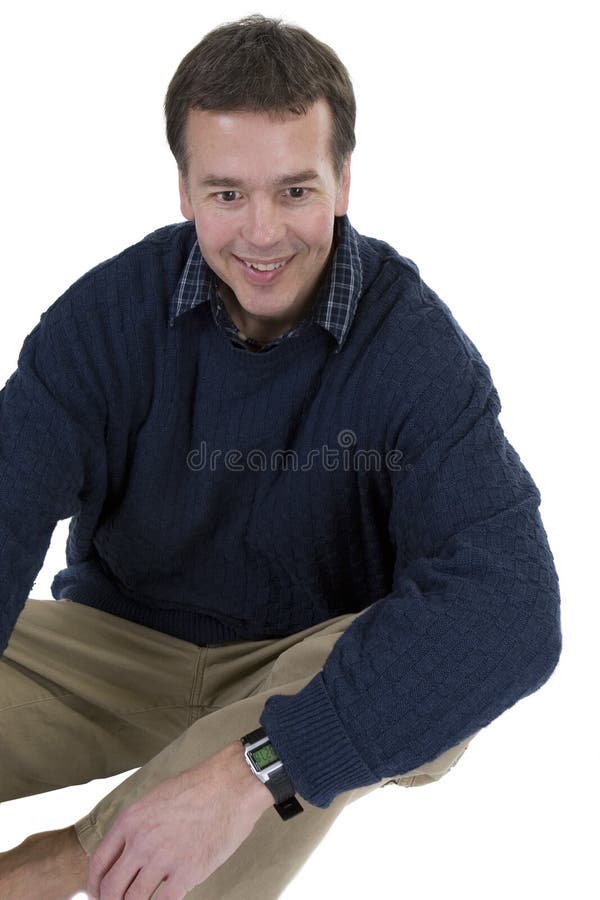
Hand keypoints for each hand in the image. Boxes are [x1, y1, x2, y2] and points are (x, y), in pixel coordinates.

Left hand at [86, 740, 272, 898]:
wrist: (231, 784)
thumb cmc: (198, 787)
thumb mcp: (155, 798)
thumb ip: (137, 825)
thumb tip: (128, 851)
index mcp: (130, 820)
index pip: (98, 863)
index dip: (94, 886)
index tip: (100, 894)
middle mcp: (141, 841)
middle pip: (111, 889)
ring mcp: (163, 858)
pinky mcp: (187, 872)